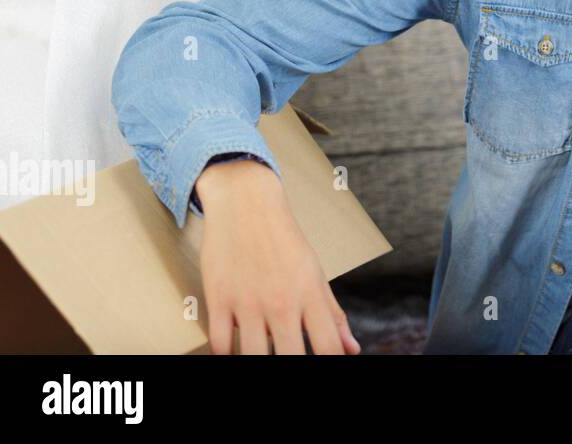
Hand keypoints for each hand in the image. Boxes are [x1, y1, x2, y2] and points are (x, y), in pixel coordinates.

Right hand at [196, 159, 360, 354]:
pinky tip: (235, 351)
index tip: (327, 367)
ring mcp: (248, 302)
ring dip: (257, 361)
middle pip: (291, 359)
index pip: (328, 347)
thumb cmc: (285, 240)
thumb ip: (333, 315)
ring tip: (263, 353)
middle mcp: (282, 302)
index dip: (331, 364)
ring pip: (253, 357)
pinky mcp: (218, 299)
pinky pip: (221, 345)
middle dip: (291, 366)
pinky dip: (226, 355)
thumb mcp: (315, 274)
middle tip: (289, 357)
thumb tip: (352, 350)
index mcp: (311, 295)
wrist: (247, 204)